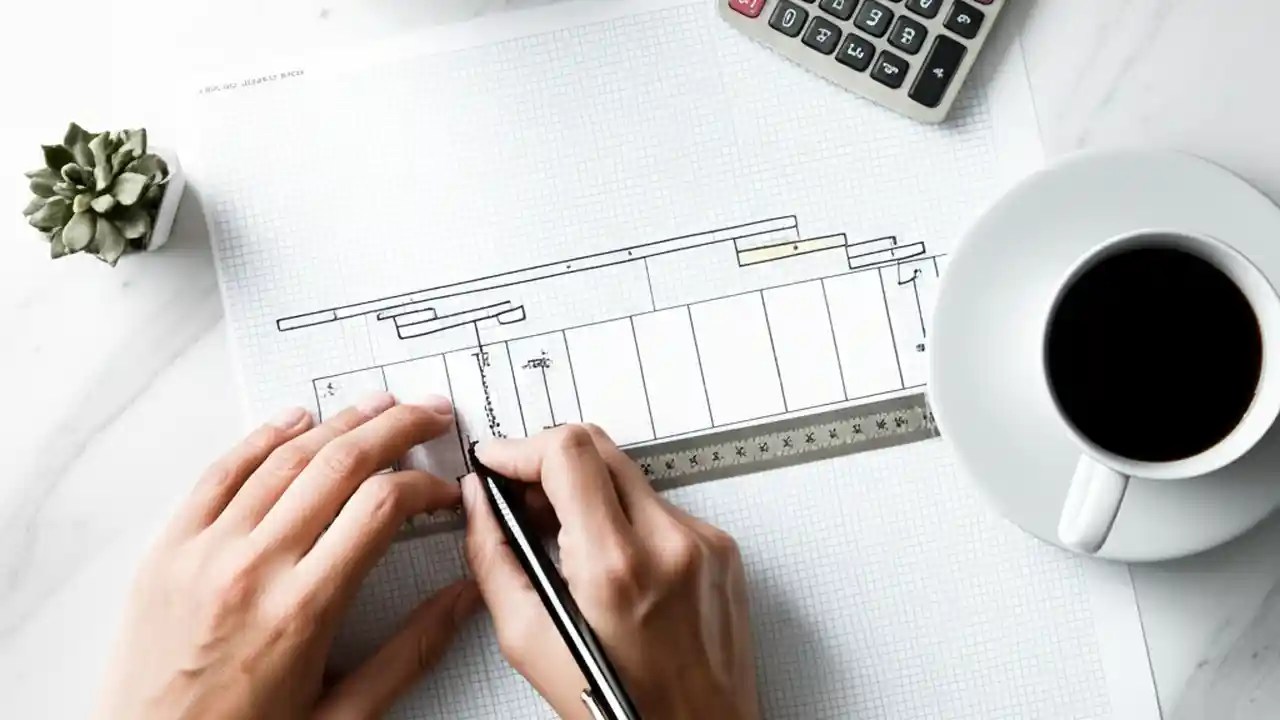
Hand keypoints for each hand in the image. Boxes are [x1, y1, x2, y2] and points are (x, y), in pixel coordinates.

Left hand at [94, 393, 480, 719]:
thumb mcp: (342, 715)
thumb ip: (411, 653)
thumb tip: (462, 601)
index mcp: (302, 610)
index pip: (380, 507)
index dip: (425, 485)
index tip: (442, 491)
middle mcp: (253, 569)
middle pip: (340, 465)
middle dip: (396, 428)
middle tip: (428, 414)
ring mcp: (204, 553)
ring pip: (284, 459)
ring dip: (339, 422)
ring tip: (376, 405)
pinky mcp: (167, 551)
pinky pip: (219, 473)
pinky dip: (262, 438)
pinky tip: (292, 422)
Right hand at [462, 424, 759, 719]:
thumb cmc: (624, 707)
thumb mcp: (533, 644)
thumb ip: (496, 561)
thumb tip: (480, 504)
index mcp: (618, 567)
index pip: (568, 453)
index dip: (521, 448)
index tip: (498, 462)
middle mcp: (670, 543)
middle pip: (598, 448)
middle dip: (549, 461)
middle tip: (521, 496)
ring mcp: (703, 541)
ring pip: (628, 476)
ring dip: (587, 492)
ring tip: (564, 540)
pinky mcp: (721, 547)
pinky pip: (660, 506)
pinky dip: (625, 519)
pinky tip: (610, 561)